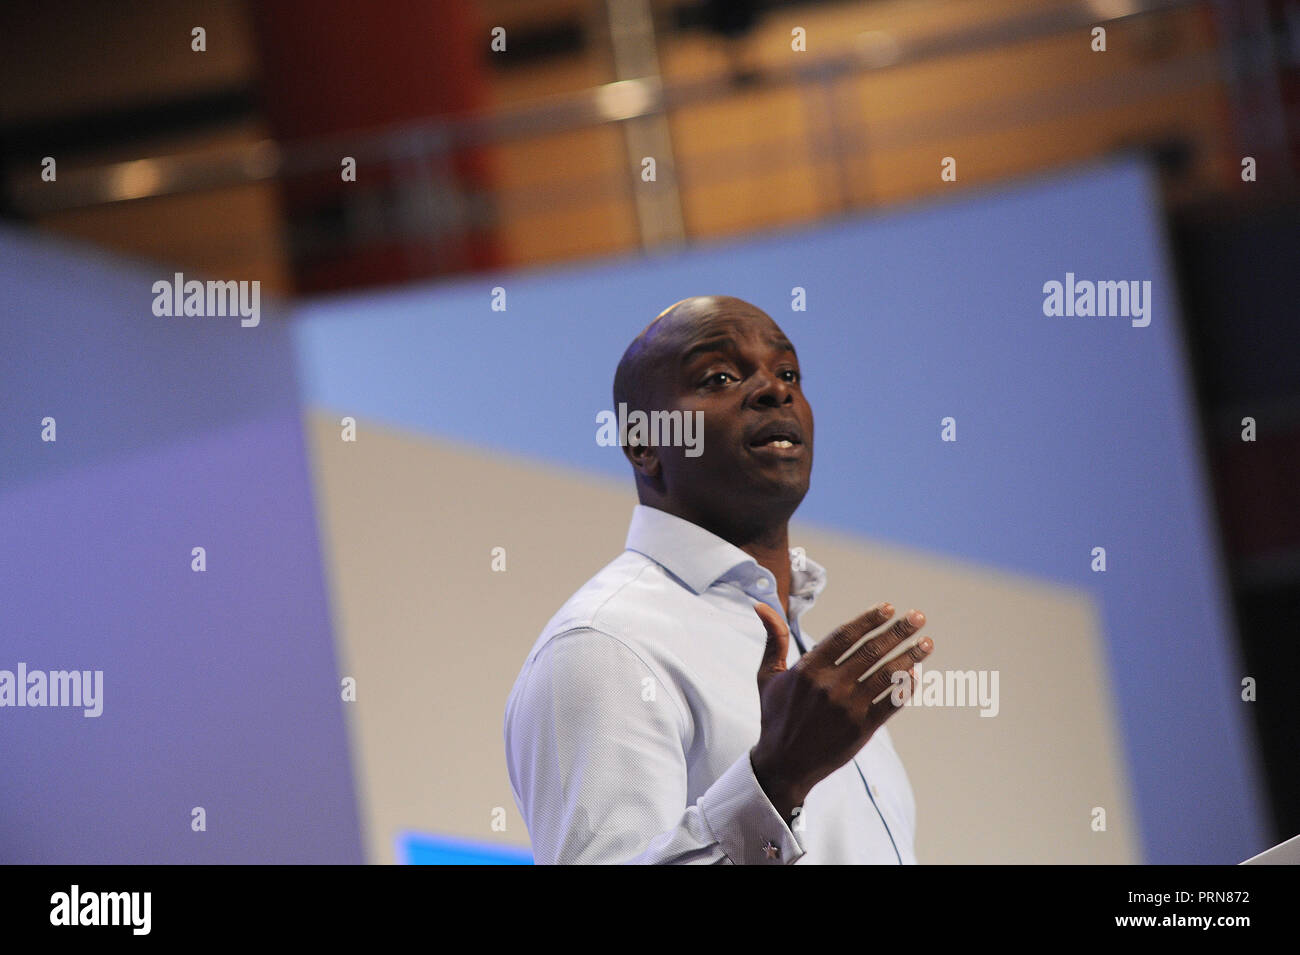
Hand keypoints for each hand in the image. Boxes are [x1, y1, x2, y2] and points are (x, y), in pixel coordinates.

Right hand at [749, 601, 932, 820]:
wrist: (783, 765)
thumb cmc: (776, 715)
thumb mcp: (767, 676)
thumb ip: (773, 640)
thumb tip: (761, 606)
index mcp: (808, 669)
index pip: (845, 636)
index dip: (869, 620)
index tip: (888, 608)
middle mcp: (829, 686)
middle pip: (871, 651)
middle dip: (898, 631)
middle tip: (918, 617)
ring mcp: (847, 708)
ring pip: (886, 675)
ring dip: (910, 657)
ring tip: (927, 643)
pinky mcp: (861, 729)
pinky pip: (890, 704)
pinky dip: (905, 688)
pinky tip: (916, 675)